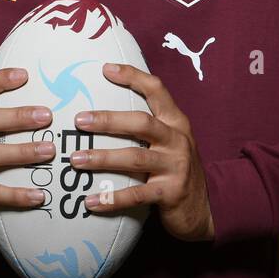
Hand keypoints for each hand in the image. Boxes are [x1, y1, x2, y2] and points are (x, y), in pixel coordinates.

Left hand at [69, 63, 214, 241]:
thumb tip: (101, 111)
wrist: (202, 208)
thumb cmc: (174, 169)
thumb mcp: (169, 141)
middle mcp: (178, 140)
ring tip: (76, 159)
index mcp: (176, 122)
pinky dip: (112, 199)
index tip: (106, 69)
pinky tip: (91, 202)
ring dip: (103, 158)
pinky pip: (136, 195)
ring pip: (135, 158)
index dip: (133, 77)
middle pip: (142, 123)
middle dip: (108, 120)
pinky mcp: (170, 193)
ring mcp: (176, 167)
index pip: (157, 91)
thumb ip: (146, 126)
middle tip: (79, 120)